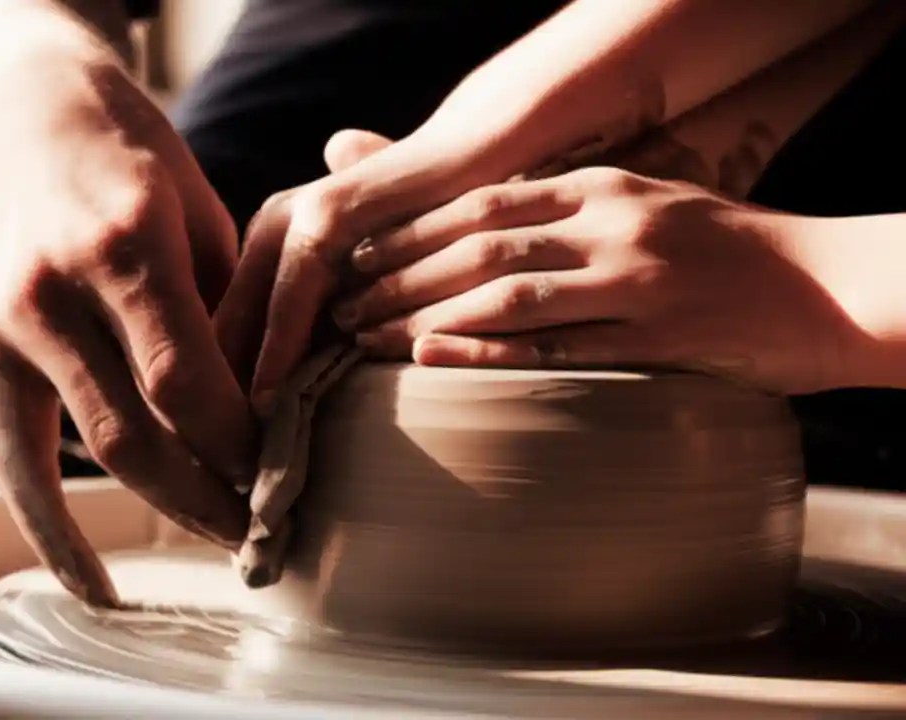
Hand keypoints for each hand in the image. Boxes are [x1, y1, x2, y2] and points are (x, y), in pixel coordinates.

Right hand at [0, 44, 254, 548]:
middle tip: (250, 531)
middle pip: (131, 438)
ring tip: (190, 548)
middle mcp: (44, 290)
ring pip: (54, 462)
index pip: (191, 388)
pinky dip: (39, 515)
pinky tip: (80, 567)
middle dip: (202, 498)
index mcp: (120, 244)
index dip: (240, 450)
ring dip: (125, 520)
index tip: (276, 478)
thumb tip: (258, 407)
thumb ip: (220, 309)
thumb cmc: (120, 142)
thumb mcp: (193, 205)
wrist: (8, 96)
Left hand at [330, 166, 854, 394]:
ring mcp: (635, 278)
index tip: (352, 260)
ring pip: (506, 293)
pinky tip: (431, 358)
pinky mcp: (658, 338)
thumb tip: (470, 208)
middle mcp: (610, 222)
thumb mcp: (635, 207)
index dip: (408, 232)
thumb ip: (552, 211)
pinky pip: (556, 346)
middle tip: (339, 306)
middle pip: (477, 246)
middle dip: (397, 276)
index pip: (479, 204)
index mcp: (599, 188)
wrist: (828, 288)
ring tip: (362, 338)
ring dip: (423, 314)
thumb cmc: (719, 253)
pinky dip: (486, 352)